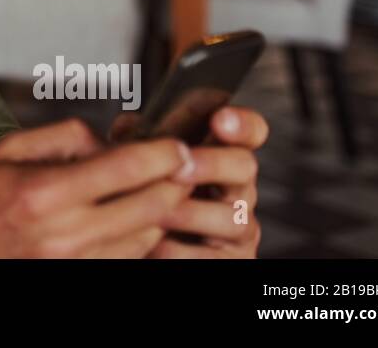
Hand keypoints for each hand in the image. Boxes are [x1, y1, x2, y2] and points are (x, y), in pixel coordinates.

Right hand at [0, 118, 196, 257]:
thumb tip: (108, 139)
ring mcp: (74, 262)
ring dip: (161, 210)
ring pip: (146, 236)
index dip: (163, 154)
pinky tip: (134, 215)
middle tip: (187, 164)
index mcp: (44, 192)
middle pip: (149, 207)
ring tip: (162, 187)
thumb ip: (64, 136)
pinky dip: (140, 234)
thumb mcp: (10, 148)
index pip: (125, 170)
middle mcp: (64, 232)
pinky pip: (127, 256)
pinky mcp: (77, 276)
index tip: (179, 145)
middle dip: (175, 182)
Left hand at [108, 107, 268, 257]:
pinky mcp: (235, 260)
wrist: (156, 248)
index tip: (221, 118)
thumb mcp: (145, 165)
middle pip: (245, 165)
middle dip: (211, 164)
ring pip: (232, 215)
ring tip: (156, 214)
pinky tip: (155, 246)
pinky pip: (215, 257)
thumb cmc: (151, 197)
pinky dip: (181, 251)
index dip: (243, 122)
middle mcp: (239, 188)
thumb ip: (140, 142)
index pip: (250, 130)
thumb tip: (127, 125)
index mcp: (222, 155)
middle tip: (178, 169)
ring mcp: (241, 226)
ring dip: (190, 213)